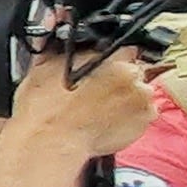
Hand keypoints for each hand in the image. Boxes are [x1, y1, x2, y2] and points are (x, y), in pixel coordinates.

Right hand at [7, 45, 158, 163]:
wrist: (48, 142)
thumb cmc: (44, 108)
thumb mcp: (46, 65)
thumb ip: (68, 51)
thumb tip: (67, 44)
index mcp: (113, 59)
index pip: (124, 49)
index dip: (109, 59)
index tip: (100, 68)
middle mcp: (133, 78)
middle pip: (132, 71)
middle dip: (117, 79)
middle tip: (93, 91)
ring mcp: (141, 101)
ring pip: (137, 93)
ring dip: (124, 98)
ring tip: (98, 109)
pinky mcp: (142, 123)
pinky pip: (139, 115)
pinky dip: (127, 117)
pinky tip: (105, 121)